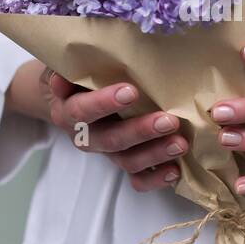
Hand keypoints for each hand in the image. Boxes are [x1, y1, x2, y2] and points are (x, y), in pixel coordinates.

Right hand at [28, 67, 188, 191]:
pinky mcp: (122, 161)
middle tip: (168, 121)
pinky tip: (174, 171)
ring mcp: (106, 151)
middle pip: (110, 140)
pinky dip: (155, 178)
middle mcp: (85, 136)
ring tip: (180, 144)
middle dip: (140, 132)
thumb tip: (64, 75)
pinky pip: (136, 178)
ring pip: (127, 161)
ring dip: (154, 154)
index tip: (131, 91)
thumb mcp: (68, 65)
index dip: (104, 103)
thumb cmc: (76, 75)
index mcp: (68, 111)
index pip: (82, 111)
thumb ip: (70, 65)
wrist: (69, 97)